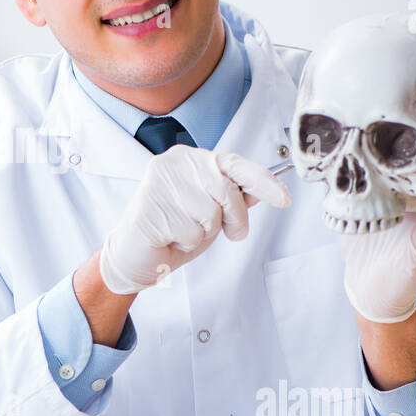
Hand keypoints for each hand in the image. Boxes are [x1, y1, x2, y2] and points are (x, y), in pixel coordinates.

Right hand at [98, 146, 290, 294]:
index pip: (234, 164)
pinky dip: (186, 243)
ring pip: (211, 215)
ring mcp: (161, 184)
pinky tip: (169, 238)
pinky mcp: (153, 209)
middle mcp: (174, 164)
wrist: (132, 256)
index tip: (284, 198)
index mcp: (189, 159)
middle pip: (227, 192)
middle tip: (225, 233)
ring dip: (204, 233)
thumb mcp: (210, 213)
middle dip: (233, 219)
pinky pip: (192, 233)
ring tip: (183, 232)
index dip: (263, 181)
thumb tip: (265, 189)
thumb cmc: (172, 231)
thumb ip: (233, 198)